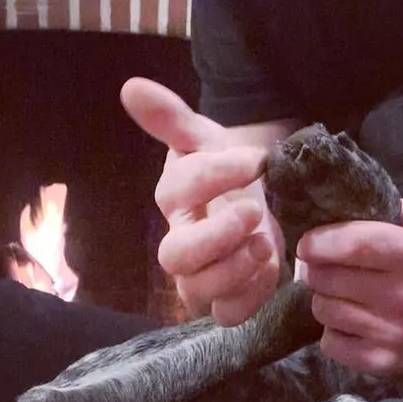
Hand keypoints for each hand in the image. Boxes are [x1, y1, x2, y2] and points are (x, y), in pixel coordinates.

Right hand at [120, 77, 283, 324]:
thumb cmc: (229, 170)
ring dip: (235, 267)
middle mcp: (180, 242)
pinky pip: (227, 313)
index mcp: (174, 198)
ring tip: (265, 241)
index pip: (178, 190)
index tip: (256, 160)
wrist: (261, 199)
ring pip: (198, 289)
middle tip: (254, 211)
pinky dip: (250, 294)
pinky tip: (271, 267)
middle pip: (175, 256)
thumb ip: (172, 118)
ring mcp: (200, 277)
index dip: (216, 174)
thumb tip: (131, 88)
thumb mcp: (207, 139)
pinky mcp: (225, 303)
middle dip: (216, 237)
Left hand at [296, 200, 402, 375]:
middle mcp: (402, 295)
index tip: (308, 245)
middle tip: (328, 271)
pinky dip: (333, 333)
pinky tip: (350, 326)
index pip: (353, 244)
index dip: (319, 242)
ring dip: (325, 301)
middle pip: (327, 279)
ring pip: (323, 310)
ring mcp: (390, 333)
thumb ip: (389, 210)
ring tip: (343, 298)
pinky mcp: (381, 362)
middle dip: (318, 271)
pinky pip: (330, 344)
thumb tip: (341, 207)